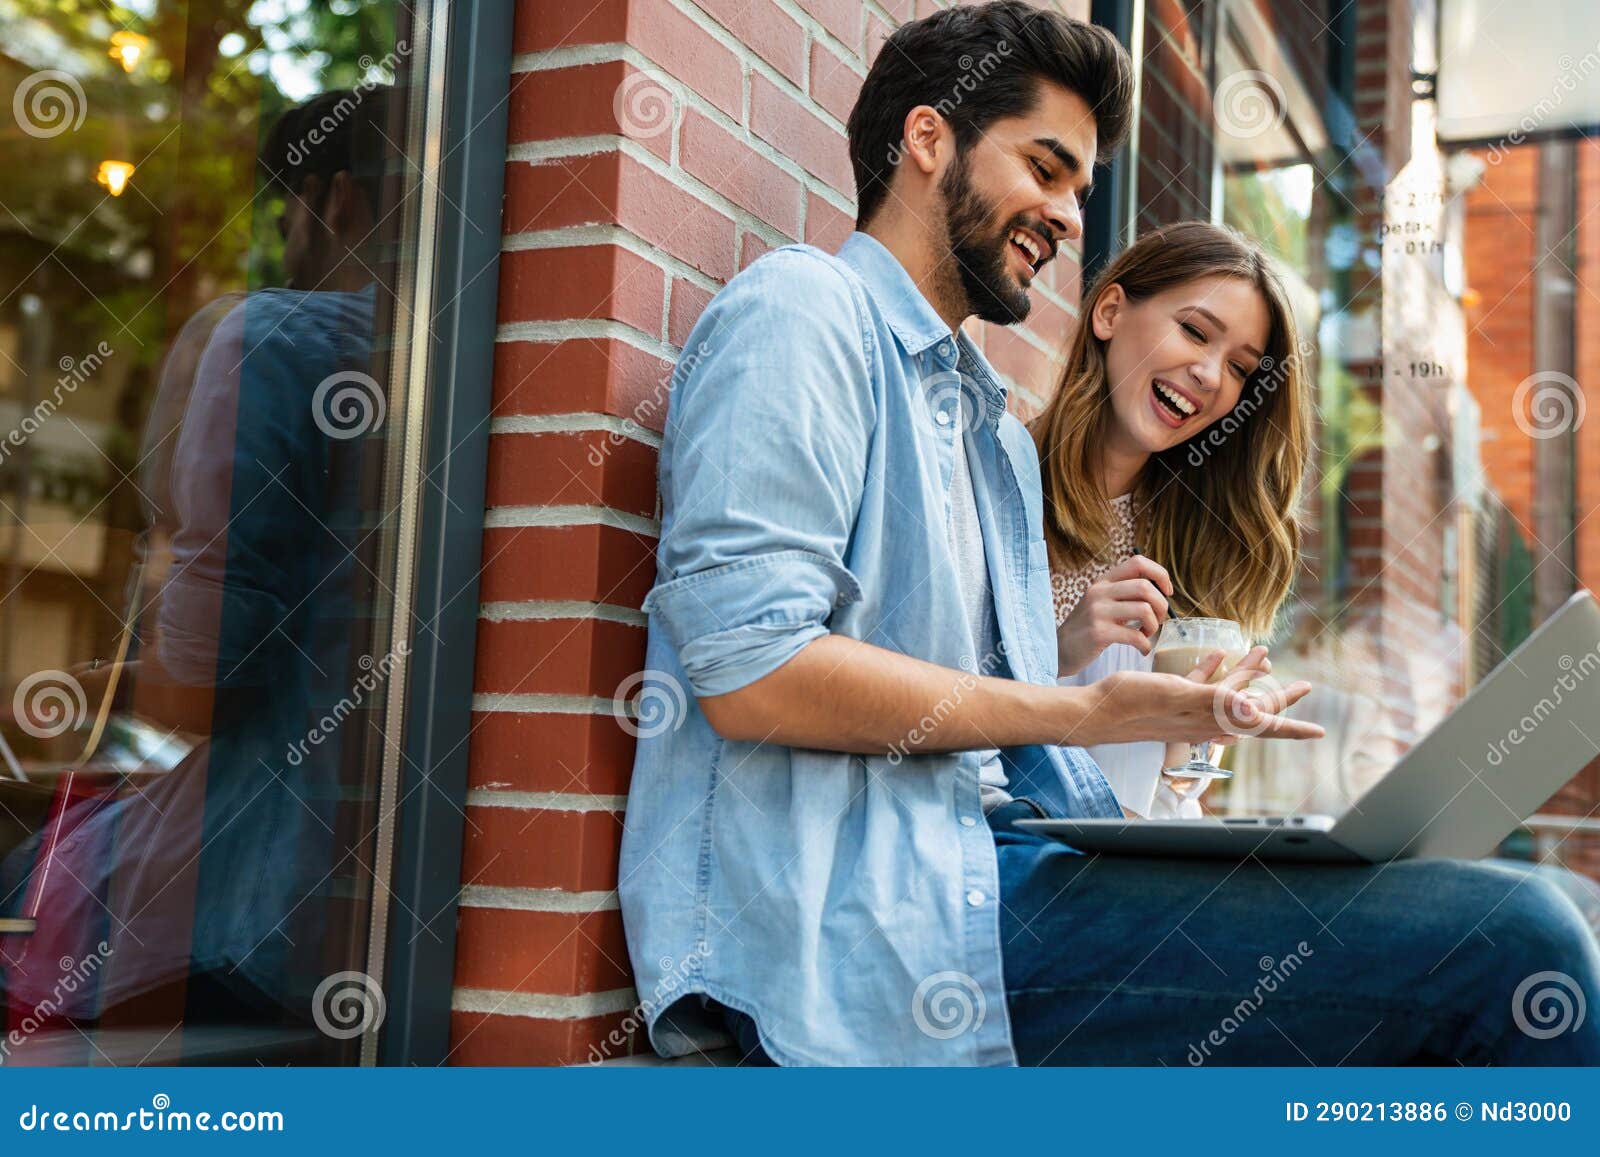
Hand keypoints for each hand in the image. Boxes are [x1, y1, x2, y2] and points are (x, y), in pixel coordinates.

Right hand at [1057, 555, 1172, 675]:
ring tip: (1147, 634)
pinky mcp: (1098, 633)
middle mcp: (1099, 592)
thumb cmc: (1087, 628)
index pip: (1138, 562)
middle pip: (1145, 586)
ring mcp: (1098, 612)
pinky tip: (1142, 649)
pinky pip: (1135, 636)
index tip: (1167, 592)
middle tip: (1158, 620)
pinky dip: (1145, 645)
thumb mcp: (1101, 603)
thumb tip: (1160, 592)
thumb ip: (1124, 594)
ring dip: (1154, 625)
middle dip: (1161, 606)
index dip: (1160, 574)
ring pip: (1144, 609)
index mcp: (1103, 582)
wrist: (1058, 650)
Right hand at [1085, 660, 1321, 746]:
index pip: (1261, 725)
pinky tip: (1217, 654)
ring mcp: (1188, 711)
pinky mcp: (1171, 699)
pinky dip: (1214, 670)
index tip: (1319, 731)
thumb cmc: (1130, 703)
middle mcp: (1204, 719)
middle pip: (1252, 710)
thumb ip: (1216, 701)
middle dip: (1279, 697)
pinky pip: (1202, 685)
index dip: (1291, 727)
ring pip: (1229, 696)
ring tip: (1264, 656)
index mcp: (1211, 719)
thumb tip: (1256, 709)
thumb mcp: (1175, 696)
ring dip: (1248, 677)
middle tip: (1305, 685)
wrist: (1094, 713)